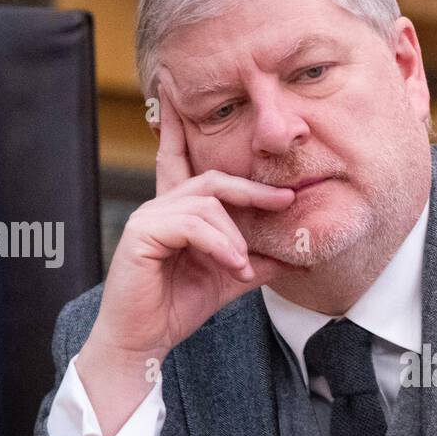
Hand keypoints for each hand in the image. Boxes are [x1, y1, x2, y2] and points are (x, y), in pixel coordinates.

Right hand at [78, 70, 296, 435]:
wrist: (145, 343)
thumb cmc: (178, 307)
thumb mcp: (229, 279)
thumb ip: (255, 260)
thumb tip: (294, 252)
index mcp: (177, 211)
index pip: (181, 160)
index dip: (180, 127)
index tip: (178, 92)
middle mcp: (161, 206)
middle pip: (213, 179)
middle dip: (252, 190)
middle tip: (287, 202)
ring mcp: (149, 218)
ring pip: (206, 204)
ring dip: (235, 235)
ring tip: (245, 266)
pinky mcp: (143, 235)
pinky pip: (191, 226)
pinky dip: (219, 244)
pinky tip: (232, 265)